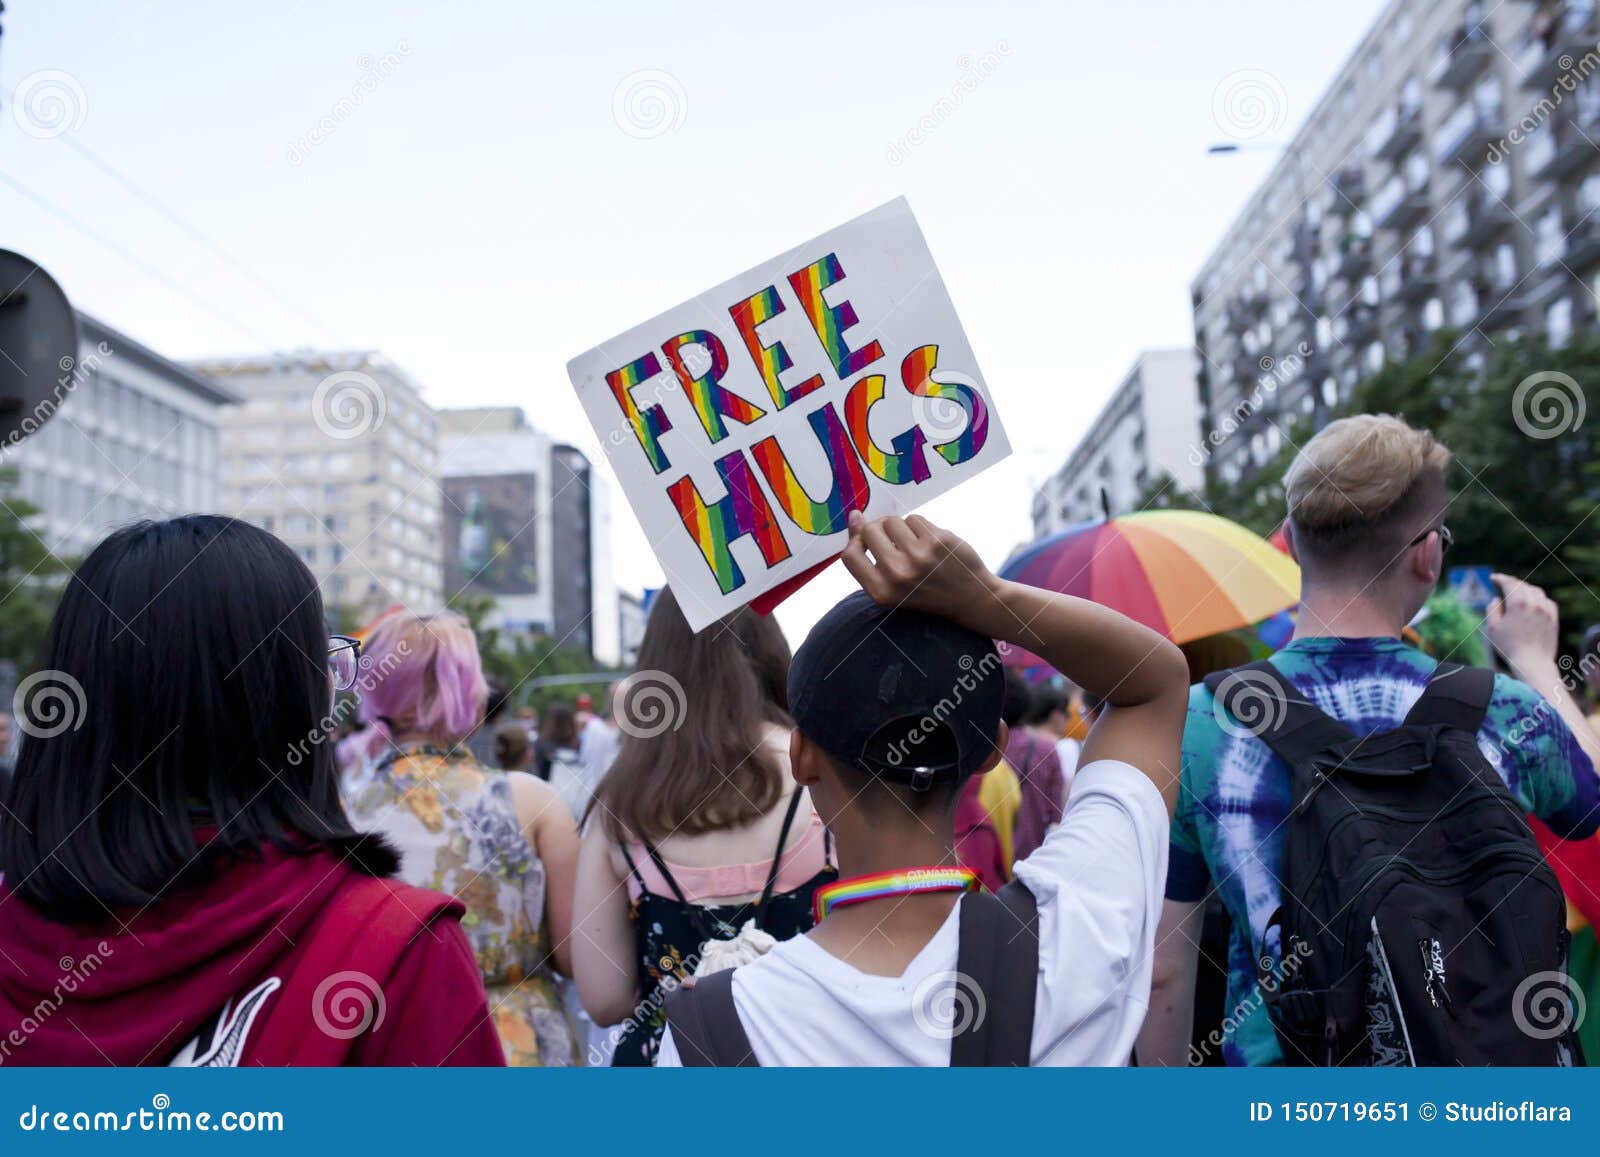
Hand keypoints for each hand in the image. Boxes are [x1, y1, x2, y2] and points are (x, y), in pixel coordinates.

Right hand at [840, 510, 1001, 630]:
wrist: (970, 599)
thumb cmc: (925, 590)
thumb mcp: (891, 585)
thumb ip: (867, 556)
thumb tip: (854, 515)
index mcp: (881, 592)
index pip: (849, 555)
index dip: (855, 541)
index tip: (865, 538)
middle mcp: (898, 575)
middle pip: (870, 530)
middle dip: (878, 529)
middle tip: (894, 540)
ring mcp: (919, 556)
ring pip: (893, 521)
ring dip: (900, 527)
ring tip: (914, 544)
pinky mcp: (938, 541)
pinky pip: (915, 519)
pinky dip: (919, 527)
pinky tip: (930, 543)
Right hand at [1484, 573, 1559, 672]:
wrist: (1533, 662)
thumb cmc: (1509, 646)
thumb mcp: (1492, 627)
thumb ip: (1492, 608)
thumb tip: (1497, 599)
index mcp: (1517, 603)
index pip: (1509, 583)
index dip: (1500, 578)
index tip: (1494, 578)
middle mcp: (1534, 603)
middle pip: (1522, 585)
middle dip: (1512, 582)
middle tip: (1503, 583)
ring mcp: (1546, 610)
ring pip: (1536, 591)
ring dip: (1525, 589)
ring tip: (1517, 592)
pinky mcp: (1553, 617)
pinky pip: (1546, 601)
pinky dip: (1538, 598)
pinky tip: (1532, 603)